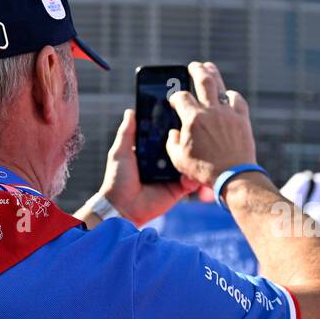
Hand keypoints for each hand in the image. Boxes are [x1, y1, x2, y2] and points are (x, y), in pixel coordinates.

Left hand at [98, 107, 198, 225]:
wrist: (123, 206)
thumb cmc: (118, 179)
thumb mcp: (120, 152)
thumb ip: (127, 132)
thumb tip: (130, 111)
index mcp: (149, 153)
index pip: (164, 137)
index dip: (172, 128)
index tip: (182, 116)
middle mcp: (162, 163)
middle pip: (178, 148)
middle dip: (187, 141)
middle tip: (197, 131)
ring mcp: (172, 176)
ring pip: (187, 162)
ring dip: (194, 156)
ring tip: (201, 146)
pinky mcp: (179, 189)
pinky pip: (191, 180)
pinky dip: (195, 174)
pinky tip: (197, 166)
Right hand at [165, 61, 256, 187]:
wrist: (234, 176)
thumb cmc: (204, 170)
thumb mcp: (179, 159)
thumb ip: (172, 142)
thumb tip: (174, 133)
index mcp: (193, 119)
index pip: (181, 97)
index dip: (175, 96)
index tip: (175, 100)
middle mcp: (211, 111)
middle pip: (203, 80)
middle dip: (196, 70)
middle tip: (193, 65)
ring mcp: (228, 114)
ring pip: (220, 86)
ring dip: (213, 74)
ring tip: (209, 67)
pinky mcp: (242, 120)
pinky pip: (237, 100)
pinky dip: (232, 95)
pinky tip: (228, 95)